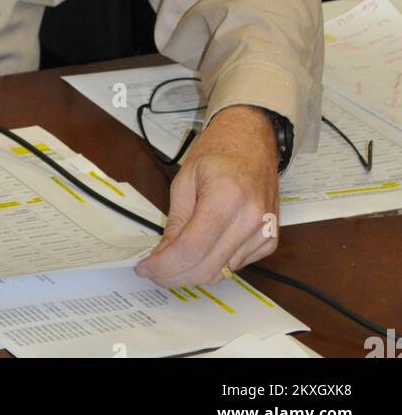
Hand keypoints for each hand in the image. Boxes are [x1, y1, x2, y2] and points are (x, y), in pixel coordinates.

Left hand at [135, 105, 279, 285]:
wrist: (254, 138)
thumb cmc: (218, 150)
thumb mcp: (185, 179)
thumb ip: (175, 221)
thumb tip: (162, 255)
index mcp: (226, 197)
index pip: (191, 248)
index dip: (165, 265)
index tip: (144, 268)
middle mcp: (250, 219)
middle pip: (207, 269)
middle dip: (174, 276)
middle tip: (153, 271)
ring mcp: (264, 232)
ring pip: (221, 273)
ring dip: (192, 273)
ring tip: (172, 260)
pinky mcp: (269, 240)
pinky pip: (235, 266)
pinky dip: (213, 264)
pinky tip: (200, 251)